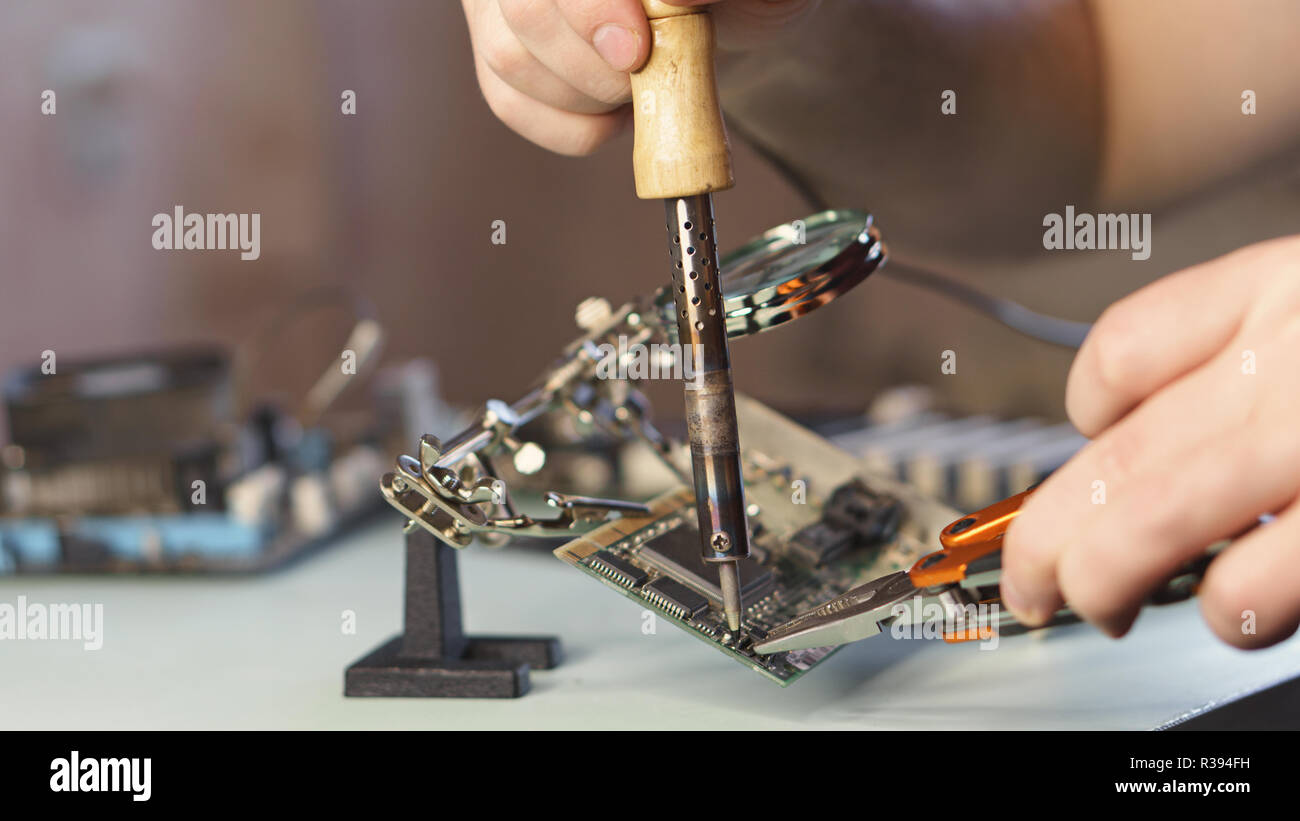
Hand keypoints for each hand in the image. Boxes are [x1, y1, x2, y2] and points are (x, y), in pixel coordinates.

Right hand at [461, 0, 818, 154]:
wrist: (725, 7)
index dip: (590, 14)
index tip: (637, 50)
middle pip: (523, 14)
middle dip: (593, 64)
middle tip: (648, 69)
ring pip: (510, 60)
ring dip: (588, 95)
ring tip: (639, 85)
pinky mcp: (500, 49)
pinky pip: (510, 102)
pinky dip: (572, 127)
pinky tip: (615, 113)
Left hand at [1003, 235, 1299, 647]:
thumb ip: (1251, 352)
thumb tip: (1147, 435)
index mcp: (1278, 288)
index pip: (1123, 346)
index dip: (1085, 409)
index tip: (1081, 449)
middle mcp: (1287, 353)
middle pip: (1111, 452)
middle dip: (1042, 538)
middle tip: (1027, 582)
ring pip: (1149, 516)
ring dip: (1099, 581)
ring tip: (1095, 608)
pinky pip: (1252, 584)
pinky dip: (1222, 611)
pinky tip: (1230, 609)